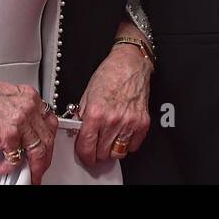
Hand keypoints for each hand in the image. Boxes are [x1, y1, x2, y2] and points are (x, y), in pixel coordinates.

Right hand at [0, 69, 57, 183]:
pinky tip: (1, 167)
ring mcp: (20, 121)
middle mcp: (29, 107)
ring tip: (29, 176)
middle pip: (48, 138)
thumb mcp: (7, 96)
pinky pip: (15, 159)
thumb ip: (19, 109)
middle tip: (39, 168)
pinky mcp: (8, 134)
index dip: (48, 138)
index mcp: (29, 96)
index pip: (49, 121)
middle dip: (45, 158)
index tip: (45, 147)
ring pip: (38, 151)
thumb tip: (24, 128)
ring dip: (35, 168)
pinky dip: (9, 167)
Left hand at [74, 32, 152, 167]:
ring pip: (118, 154)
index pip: (86, 147)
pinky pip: (133, 147)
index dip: (83, 154)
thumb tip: (76, 132)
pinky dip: (127, 144)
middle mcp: (113, 120)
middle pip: (102, 154)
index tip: (84, 154)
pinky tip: (122, 134)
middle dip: (97, 152)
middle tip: (96, 145)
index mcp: (96, 113)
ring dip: (112, 150)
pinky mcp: (142, 124)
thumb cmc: (109, 75)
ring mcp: (129, 123)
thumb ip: (81, 115)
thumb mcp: (87, 94)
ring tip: (109, 140)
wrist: (130, 64)